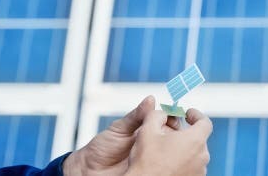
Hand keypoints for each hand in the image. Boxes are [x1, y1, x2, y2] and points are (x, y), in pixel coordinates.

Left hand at [62, 96, 184, 175]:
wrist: (90, 169)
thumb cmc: (102, 147)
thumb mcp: (119, 129)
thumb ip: (135, 116)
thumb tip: (151, 99)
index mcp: (146, 132)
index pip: (167, 122)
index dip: (172, 119)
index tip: (174, 120)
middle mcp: (152, 145)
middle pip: (173, 138)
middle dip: (176, 135)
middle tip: (173, 135)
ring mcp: (153, 159)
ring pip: (171, 154)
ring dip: (173, 151)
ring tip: (170, 149)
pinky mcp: (151, 171)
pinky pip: (162, 168)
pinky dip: (168, 165)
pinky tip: (165, 163)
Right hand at [125, 107, 211, 175]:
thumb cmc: (148, 163)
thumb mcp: (147, 130)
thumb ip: (156, 115)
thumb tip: (162, 114)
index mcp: (194, 140)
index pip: (205, 122)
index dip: (196, 115)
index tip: (188, 114)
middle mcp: (201, 157)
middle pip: (199, 138)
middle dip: (185, 133)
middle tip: (169, 132)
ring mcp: (199, 171)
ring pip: (194, 154)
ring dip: (183, 149)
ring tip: (165, 150)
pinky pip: (191, 166)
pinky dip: (183, 162)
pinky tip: (166, 163)